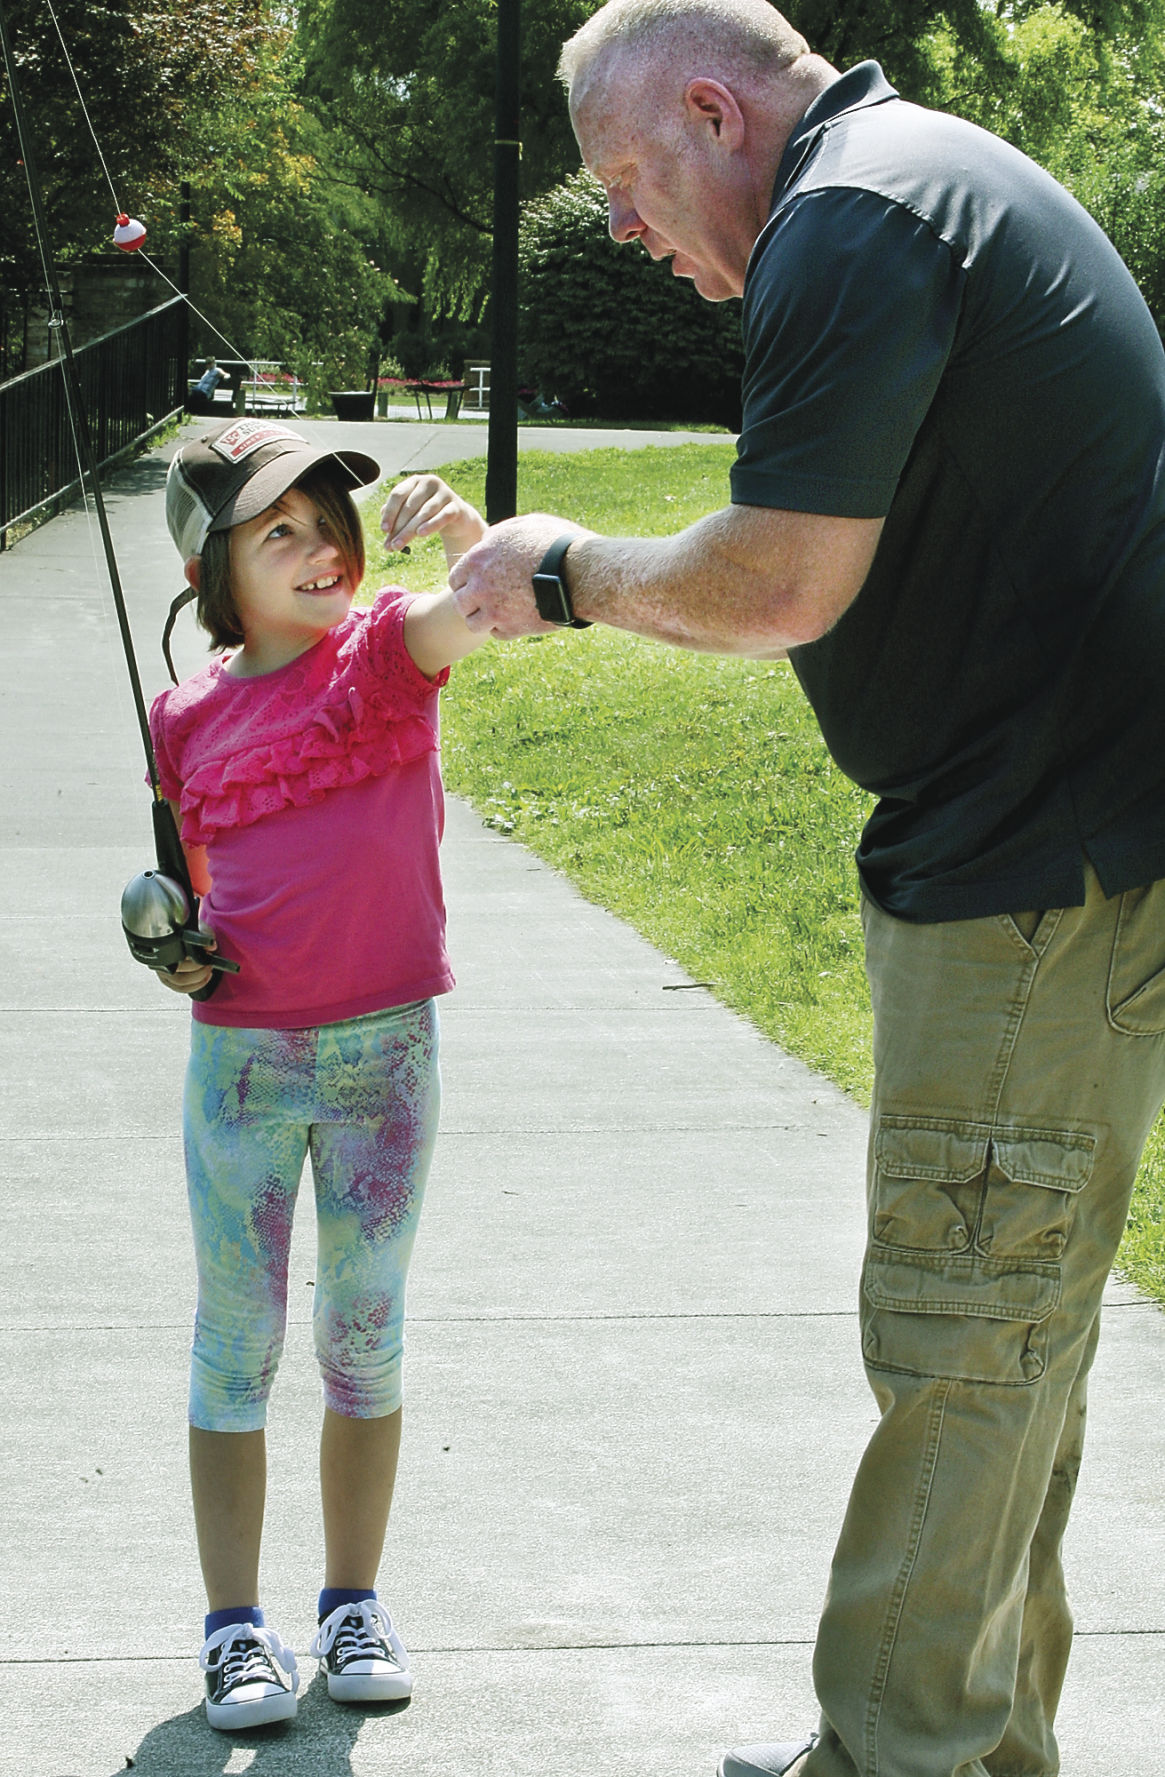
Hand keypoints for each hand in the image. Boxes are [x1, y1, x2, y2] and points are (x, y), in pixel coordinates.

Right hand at [157, 923, 216, 995]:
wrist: (182, 935)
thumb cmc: (188, 931)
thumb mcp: (197, 927)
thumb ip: (205, 933)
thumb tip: (211, 946)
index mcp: (163, 947)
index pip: (175, 956)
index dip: (193, 959)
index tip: (206, 955)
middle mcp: (160, 961)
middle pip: (178, 971)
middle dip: (198, 969)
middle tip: (209, 963)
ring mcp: (163, 973)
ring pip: (180, 982)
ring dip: (199, 978)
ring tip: (209, 969)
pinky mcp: (168, 981)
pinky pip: (181, 989)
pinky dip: (196, 985)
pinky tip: (206, 978)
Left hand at [380, 475, 485, 562]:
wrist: (457, 517)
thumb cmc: (428, 513)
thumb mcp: (411, 512)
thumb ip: (397, 516)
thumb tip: (385, 528)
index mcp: (415, 481)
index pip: (398, 494)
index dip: (390, 512)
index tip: (384, 530)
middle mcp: (429, 482)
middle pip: (409, 506)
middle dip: (398, 528)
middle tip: (390, 546)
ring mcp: (444, 493)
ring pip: (423, 513)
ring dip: (409, 531)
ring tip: (399, 545)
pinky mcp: (456, 506)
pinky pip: (442, 516)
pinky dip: (431, 525)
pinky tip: (421, 534)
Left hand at [447, 513, 595, 638]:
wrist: (579, 572)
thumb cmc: (555, 543)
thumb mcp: (524, 526)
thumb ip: (500, 533)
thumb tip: (488, 538)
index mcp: (478, 560)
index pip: (456, 577)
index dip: (466, 580)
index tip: (478, 582)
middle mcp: (481, 587)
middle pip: (460, 602)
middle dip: (471, 601)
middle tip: (486, 600)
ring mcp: (495, 611)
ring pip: (473, 624)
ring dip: (483, 619)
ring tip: (498, 613)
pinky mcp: (513, 629)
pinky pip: (497, 634)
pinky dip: (503, 629)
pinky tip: (515, 619)